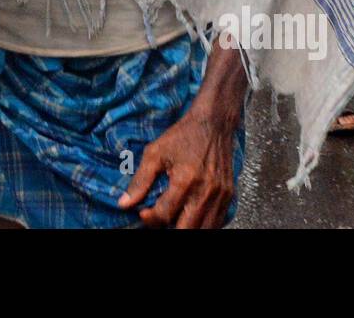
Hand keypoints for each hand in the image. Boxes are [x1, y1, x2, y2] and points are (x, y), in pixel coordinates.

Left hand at [117, 103, 239, 227]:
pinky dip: (203, 224)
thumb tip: (124, 204)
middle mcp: (205, 192)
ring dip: (186, 227)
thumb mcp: (155, 153)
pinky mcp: (229, 196)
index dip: (150, 219)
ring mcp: (220, 196)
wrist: (213, 124)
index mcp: (185, 180)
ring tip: (174, 218)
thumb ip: (140, 181)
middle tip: (159, 218)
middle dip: (168, 228)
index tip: (143, 214)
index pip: (165, 214)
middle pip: (186, 228)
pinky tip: (190, 216)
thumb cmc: (184, 136)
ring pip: (204, 229)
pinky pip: (217, 222)